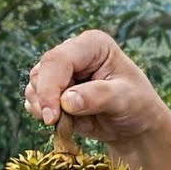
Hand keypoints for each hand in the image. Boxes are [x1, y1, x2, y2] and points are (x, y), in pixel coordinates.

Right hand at [24, 29, 170, 144]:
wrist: (135, 124)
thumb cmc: (136, 105)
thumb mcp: (125, 100)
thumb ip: (97, 97)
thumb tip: (66, 101)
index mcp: (92, 45)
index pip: (58, 60)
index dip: (49, 87)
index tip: (51, 117)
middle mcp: (72, 53)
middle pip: (40, 73)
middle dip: (47, 100)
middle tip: (62, 122)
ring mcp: (60, 71)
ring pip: (33, 87)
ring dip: (46, 109)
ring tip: (74, 120)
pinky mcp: (52, 89)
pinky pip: (34, 101)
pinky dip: (45, 115)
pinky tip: (68, 121)